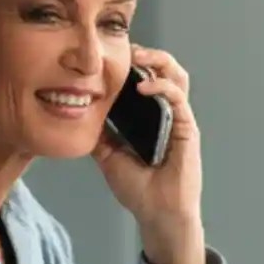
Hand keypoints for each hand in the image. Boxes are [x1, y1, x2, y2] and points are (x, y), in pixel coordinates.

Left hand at [93, 44, 204, 263]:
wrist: (157, 215)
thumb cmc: (139, 190)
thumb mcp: (107, 156)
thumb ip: (98, 134)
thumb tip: (76, 114)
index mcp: (150, 117)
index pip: (146, 79)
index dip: (133, 64)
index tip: (112, 54)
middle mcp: (167, 114)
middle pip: (165, 70)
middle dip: (147, 54)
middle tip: (126, 48)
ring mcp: (179, 120)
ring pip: (177, 77)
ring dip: (159, 61)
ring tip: (138, 57)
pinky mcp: (188, 129)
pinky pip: (178, 99)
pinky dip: (162, 87)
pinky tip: (143, 86)